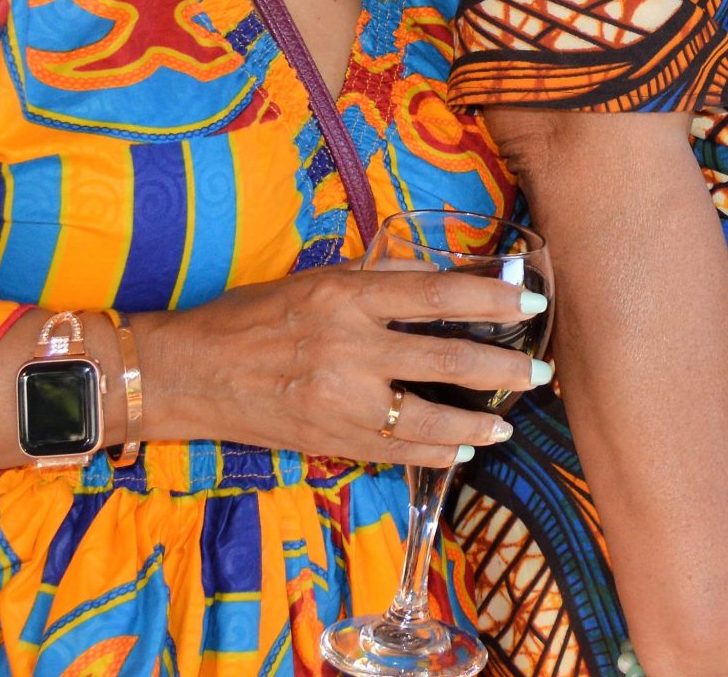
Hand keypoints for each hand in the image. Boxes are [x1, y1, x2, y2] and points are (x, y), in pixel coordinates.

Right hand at [135, 266, 544, 469]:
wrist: (186, 373)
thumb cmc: (253, 316)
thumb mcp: (319, 278)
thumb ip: (380, 277)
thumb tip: (443, 276)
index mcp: (348, 295)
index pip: (438, 296)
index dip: (492, 301)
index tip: (532, 304)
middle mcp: (347, 347)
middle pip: (444, 359)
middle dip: (502, 368)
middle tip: (541, 372)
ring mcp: (338, 399)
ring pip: (424, 416)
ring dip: (475, 422)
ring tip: (508, 421)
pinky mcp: (326, 439)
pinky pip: (392, 450)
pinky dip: (431, 452)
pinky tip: (460, 450)